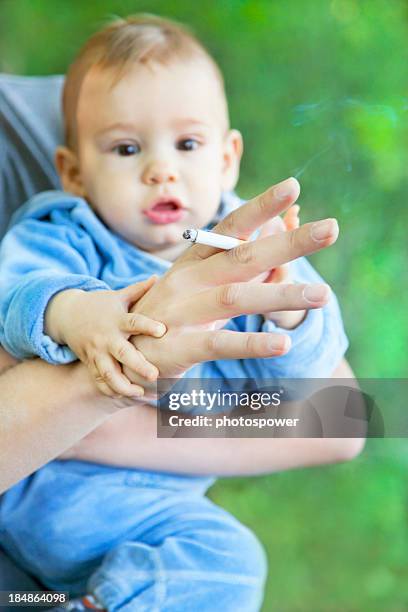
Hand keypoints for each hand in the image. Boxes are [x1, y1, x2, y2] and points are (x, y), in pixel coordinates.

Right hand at [45, 276, 165, 396]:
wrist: (66, 315)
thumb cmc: (100, 305)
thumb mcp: (117, 296)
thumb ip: (138, 290)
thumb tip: (158, 277)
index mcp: (117, 320)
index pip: (134, 322)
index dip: (148, 325)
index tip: (162, 330)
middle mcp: (107, 338)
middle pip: (122, 353)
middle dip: (138, 365)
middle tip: (154, 375)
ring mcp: (97, 353)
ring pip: (108, 373)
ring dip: (123, 386)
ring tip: (140, 392)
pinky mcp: (90, 364)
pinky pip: (99, 381)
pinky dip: (110, 391)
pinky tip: (126, 398)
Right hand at [122, 177, 337, 386]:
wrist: (124, 355)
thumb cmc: (171, 315)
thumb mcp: (202, 286)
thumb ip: (240, 267)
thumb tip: (279, 237)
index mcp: (194, 261)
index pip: (230, 227)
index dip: (260, 206)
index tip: (293, 186)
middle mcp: (188, 280)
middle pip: (243, 256)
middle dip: (289, 242)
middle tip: (331, 229)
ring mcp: (182, 312)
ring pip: (236, 297)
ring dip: (282, 295)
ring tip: (323, 295)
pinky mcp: (181, 346)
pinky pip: (220, 343)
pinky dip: (252, 342)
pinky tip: (283, 344)